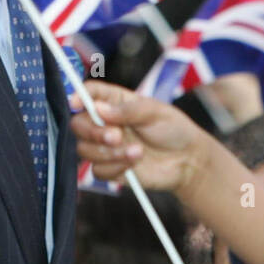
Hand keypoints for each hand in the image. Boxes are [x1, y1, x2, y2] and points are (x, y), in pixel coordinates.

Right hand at [71, 82, 213, 195]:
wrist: (187, 160)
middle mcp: (106, 123)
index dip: (79, 96)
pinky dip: (115, 168)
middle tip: (117, 136)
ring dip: (109, 153)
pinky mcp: (110, 168)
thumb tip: (98, 108)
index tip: (77, 103)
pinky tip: (134, 163)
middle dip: (93, 132)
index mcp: (115, 102)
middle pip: (78, 124)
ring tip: (138, 152)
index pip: (89, 93)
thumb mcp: (155, 112)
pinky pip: (97, 170)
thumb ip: (128, 109)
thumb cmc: (173, 129)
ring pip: (85, 150)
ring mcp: (106, 147)